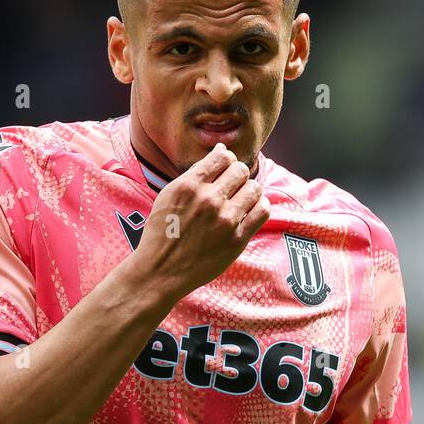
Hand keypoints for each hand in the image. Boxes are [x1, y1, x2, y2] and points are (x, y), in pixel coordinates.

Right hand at [134, 142, 270, 297]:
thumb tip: (222, 150)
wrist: (160, 272)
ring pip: (255, 188)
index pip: (224, 156)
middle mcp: (209, 200)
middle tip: (230, 189)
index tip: (222, 172)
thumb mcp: (169, 195)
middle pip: (241, 170)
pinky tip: (248, 212)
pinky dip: (259, 206)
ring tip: (239, 200)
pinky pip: (262, 210)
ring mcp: (225, 220)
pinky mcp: (237, 239)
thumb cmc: (162, 232)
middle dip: (237, 176)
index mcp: (190, 185)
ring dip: (249, 191)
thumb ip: (196, 173)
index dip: (226, 161)